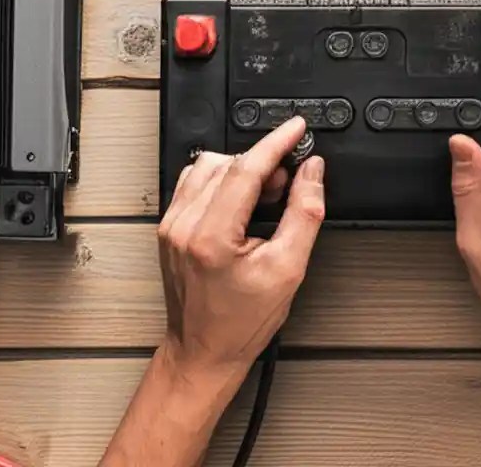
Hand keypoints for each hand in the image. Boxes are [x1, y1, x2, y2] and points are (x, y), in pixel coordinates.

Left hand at [157, 116, 325, 377]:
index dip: (275, 143)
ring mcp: (171, 225)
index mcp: (210, 237)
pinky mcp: (168, 227)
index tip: (296, 128)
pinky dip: (222, 181)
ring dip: (241, 170)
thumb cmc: (241, 322)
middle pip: (226, 162)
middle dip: (262, 162)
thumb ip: (304, 213)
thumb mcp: (288, 269)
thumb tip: (312, 172)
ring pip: (207, 167)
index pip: (245, 169)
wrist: (205, 351)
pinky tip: (241, 201)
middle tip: (289, 180)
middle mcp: (183, 225)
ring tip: (266, 196)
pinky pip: (193, 183)